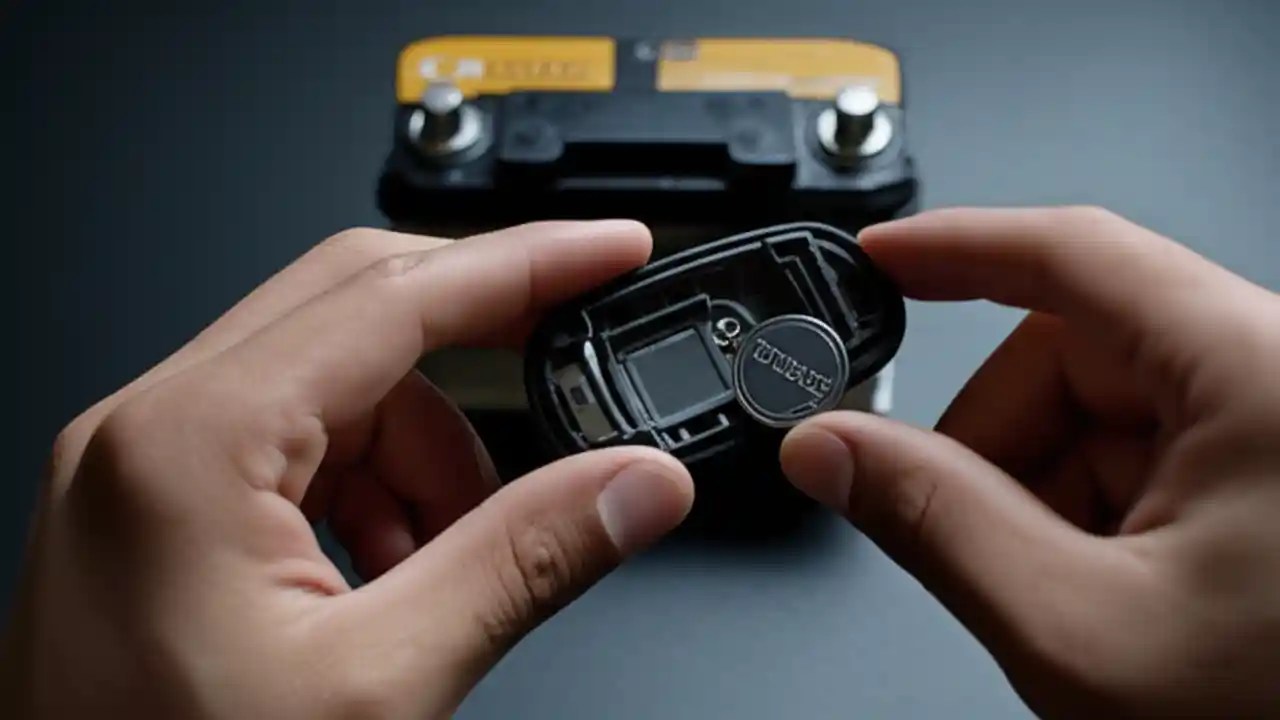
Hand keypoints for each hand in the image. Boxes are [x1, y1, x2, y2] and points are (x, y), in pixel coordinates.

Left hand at [2, 221, 693, 718]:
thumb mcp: (379, 687)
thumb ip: (523, 564)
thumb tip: (634, 483)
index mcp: (189, 446)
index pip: (394, 297)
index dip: (524, 264)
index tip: (607, 251)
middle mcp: (147, 435)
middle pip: (358, 321)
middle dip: (477, 361)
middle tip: (572, 381)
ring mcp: (141, 474)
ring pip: (330, 392)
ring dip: (421, 457)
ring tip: (451, 561)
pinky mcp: (154, 517)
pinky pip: (290, 452)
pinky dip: (367, 495)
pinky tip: (389, 578)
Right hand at [781, 207, 1279, 718]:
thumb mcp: (1082, 628)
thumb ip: (934, 523)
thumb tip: (831, 447)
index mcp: (1256, 374)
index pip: (1074, 255)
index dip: (956, 248)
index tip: (878, 259)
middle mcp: (1273, 381)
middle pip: (1069, 351)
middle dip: (995, 441)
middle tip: (961, 526)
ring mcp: (1269, 431)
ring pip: (1092, 413)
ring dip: (1039, 491)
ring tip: (1066, 592)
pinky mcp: (1261, 478)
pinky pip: (1134, 457)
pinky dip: (1085, 513)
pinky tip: (1104, 589)